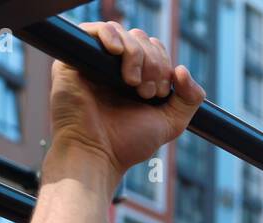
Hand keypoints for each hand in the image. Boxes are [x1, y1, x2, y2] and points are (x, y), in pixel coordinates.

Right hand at [47, 21, 205, 181]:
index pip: (155, 49)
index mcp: (136, 77)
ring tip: (132, 82)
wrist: (97, 154)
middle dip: (153, 63)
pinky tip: (117, 52)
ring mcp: (94, 62)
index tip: (158, 93)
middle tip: (145, 92)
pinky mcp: (73, 60)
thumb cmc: (127, 143)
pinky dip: (111, 35)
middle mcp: (114, 67)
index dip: (163, 65)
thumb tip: (183, 70)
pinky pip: (93, 29)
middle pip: (141, 39)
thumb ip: (190, 99)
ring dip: (136, 54)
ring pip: (123, 33)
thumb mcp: (171, 123)